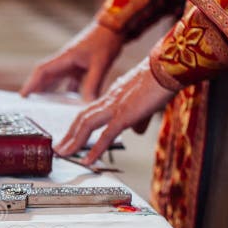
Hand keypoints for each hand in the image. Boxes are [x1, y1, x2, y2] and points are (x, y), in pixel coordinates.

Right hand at [20, 22, 124, 100]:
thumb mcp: (101, 63)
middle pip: (45, 78)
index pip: (42, 72)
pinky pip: (69, 83)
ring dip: (49, 93)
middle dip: (35, 92)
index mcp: (65, 58)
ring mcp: (72, 64)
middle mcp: (65, 61)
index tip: (23, 96)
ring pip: (56, 81)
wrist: (116, 27)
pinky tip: (67, 104)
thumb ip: (93, 84)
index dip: (31, 84)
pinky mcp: (80, 67)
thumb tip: (86, 104)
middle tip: (28, 107)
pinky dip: (66, 93)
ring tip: (43, 108)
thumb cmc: (106, 41)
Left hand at [54, 59, 177, 163]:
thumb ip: (139, 118)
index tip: (69, 137)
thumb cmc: (162, 81)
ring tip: (64, 155)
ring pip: (87, 125)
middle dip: (68, 135)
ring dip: (74, 142)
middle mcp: (109, 100)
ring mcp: (115, 107)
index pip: (89, 112)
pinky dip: (95, 149)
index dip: (77, 125)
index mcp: (113, 96)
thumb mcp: (146, 103)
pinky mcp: (125, 114)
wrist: (170, 67)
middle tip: (58, 148)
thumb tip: (136, 132)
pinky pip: (106, 134)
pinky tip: (88, 161)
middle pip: (82, 118)